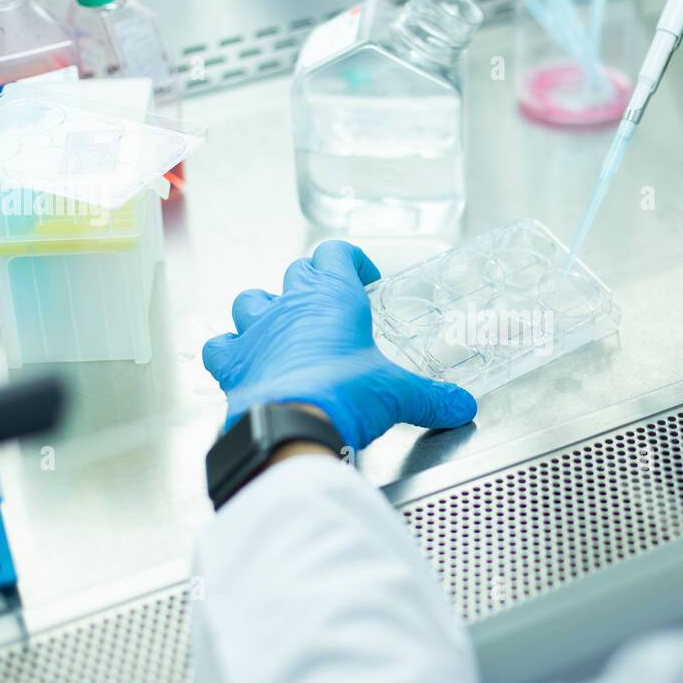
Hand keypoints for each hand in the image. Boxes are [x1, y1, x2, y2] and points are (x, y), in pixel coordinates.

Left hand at [202, 241, 476, 450]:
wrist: (290, 428)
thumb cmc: (343, 396)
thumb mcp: (398, 395)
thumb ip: (431, 399)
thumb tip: (461, 407)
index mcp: (332, 298)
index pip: (335, 254)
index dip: (350, 260)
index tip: (365, 277)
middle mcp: (289, 306)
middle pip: (296, 273)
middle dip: (313, 281)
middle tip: (331, 303)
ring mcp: (255, 333)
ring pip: (251, 300)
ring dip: (266, 307)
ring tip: (282, 324)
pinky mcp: (232, 364)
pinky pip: (221, 345)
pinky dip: (230, 349)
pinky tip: (242, 359)